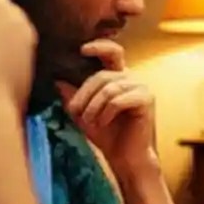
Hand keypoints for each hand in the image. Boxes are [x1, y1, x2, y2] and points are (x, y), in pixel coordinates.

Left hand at [58, 40, 155, 166]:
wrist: (125, 157)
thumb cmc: (107, 135)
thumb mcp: (83, 114)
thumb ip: (72, 97)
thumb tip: (57, 80)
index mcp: (118, 77)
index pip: (113, 52)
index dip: (100, 46)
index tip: (82, 49)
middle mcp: (132, 78)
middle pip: (102, 75)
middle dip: (84, 94)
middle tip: (74, 111)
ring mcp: (141, 87)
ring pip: (109, 88)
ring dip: (94, 107)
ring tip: (89, 121)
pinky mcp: (146, 100)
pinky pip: (118, 100)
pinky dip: (106, 113)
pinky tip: (103, 123)